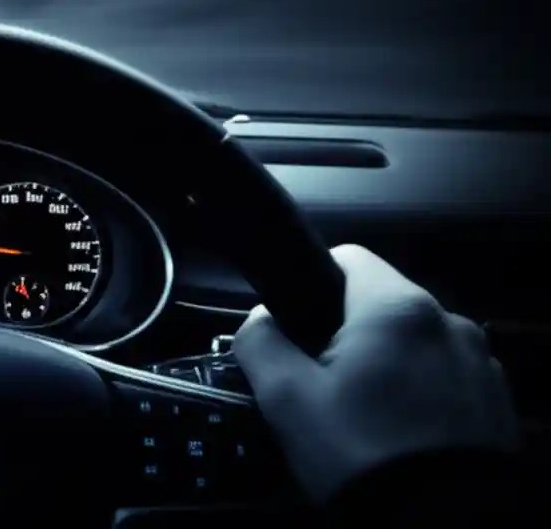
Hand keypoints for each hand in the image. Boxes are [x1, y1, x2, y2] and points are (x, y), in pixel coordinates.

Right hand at [235, 244, 519, 501]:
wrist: (441, 524)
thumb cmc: (359, 452)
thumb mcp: (286, 399)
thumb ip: (260, 342)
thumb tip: (261, 320)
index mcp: (398, 307)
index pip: (347, 257)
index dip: (312, 283)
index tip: (296, 328)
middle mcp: (450, 320)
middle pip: (381, 304)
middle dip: (349, 333)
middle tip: (321, 384)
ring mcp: (482, 361)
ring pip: (416, 342)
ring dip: (390, 363)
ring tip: (365, 414)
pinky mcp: (498, 400)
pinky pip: (448, 377)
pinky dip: (423, 392)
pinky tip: (405, 431)